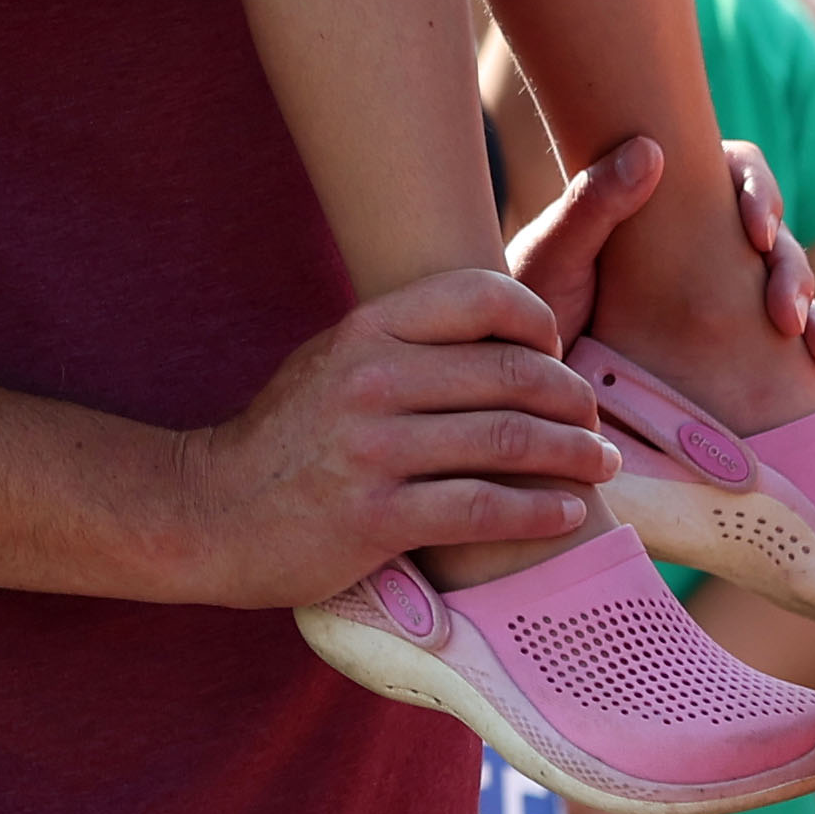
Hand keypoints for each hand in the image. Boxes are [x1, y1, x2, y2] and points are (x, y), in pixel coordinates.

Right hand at [167, 272, 612, 610]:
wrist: (212, 510)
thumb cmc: (287, 439)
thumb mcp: (332, 362)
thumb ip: (400, 341)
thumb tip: (491, 327)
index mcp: (364, 330)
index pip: (476, 296)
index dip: (536, 318)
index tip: (559, 348)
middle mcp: (370, 379)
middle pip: (507, 373)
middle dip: (571, 397)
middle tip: (595, 419)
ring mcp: (371, 449)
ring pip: (505, 440)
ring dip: (571, 454)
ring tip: (602, 464)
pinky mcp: (375, 517)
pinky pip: (481, 509)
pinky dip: (538, 511)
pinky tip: (567, 513)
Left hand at [510, 135, 814, 389]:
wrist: (513, 372)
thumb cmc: (525, 299)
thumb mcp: (552, 252)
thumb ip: (592, 203)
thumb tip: (650, 148)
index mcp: (667, 204)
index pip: (735, 171)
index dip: (758, 191)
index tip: (756, 231)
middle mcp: (700, 245)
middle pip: (774, 236)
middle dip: (793, 269)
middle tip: (785, 313)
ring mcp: (718, 297)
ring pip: (787, 290)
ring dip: (814, 315)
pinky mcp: (725, 351)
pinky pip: (780, 348)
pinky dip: (806, 355)